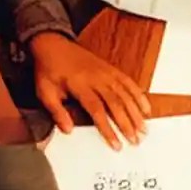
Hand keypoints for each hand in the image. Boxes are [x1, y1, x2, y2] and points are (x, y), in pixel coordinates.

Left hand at [29, 32, 149, 149]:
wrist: (53, 45)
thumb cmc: (48, 70)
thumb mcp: (44, 92)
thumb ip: (56, 112)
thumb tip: (68, 130)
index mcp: (79, 85)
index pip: (97, 110)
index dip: (108, 128)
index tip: (116, 144)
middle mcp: (96, 79)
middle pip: (116, 104)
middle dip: (127, 124)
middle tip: (135, 141)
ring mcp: (106, 73)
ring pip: (126, 95)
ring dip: (136, 113)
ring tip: (143, 130)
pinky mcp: (112, 70)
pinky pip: (129, 83)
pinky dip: (139, 96)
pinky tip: (146, 109)